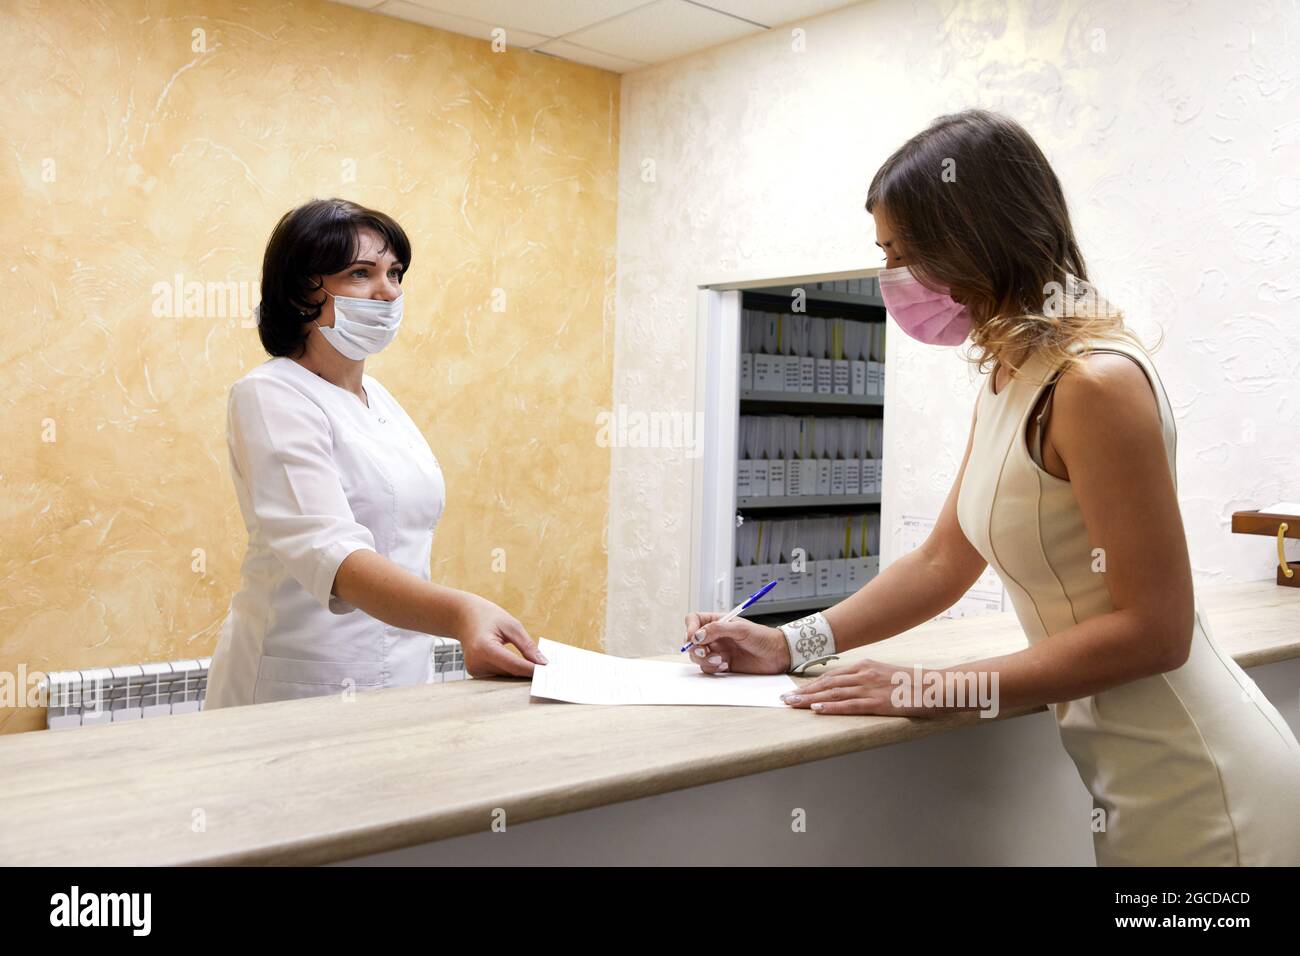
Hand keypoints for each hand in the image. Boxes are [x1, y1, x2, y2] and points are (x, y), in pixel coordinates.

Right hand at [453, 595, 546, 677]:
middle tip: (552, 674)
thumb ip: (527, 646)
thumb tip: (543, 663)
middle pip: (510, 673)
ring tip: (541, 671)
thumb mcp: (511, 625)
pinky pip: (499, 676)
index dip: (533, 670)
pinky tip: (524, 668)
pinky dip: (511, 672)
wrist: (462, 616)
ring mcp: (474, 670)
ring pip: (505, 677)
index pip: (514, 665)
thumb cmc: (488, 616)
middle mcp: (476, 663)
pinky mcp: (476, 673)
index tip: (551, 673)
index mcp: (484, 648)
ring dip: (521, 673)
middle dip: (530, 673)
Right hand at [682, 611, 789, 674]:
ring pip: (697, 656)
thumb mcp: (740, 629)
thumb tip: (696, 635)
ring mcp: (717, 650)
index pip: (694, 620)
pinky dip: (712, 668)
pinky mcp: (721, 664)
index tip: (693, 638)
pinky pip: (707, 668)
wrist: (776, 655)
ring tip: (720, 660)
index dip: (690, 628)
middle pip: (691, 641)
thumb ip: (717, 629)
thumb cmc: (762, 637)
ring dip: (704, 659)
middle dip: (695, 648)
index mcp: (717, 621)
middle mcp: (714, 636)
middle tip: (705, 652)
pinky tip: (725, 665)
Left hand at [780, 658, 935, 715]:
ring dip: (810, 699)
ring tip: (792, 704)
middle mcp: (864, 673)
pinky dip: (831, 708)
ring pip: (833, 693)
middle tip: (784, 698)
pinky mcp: (878, 702)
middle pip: (827, 683)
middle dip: (803, 691)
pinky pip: (849, 705)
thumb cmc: (913, 683)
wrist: (936, 686)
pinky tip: (817, 710)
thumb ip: (868, 678)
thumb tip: (851, 686)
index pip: (832, 675)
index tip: (796, 689)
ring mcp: (870, 687)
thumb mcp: (886, 674)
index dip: (811, 683)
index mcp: (865, 666)